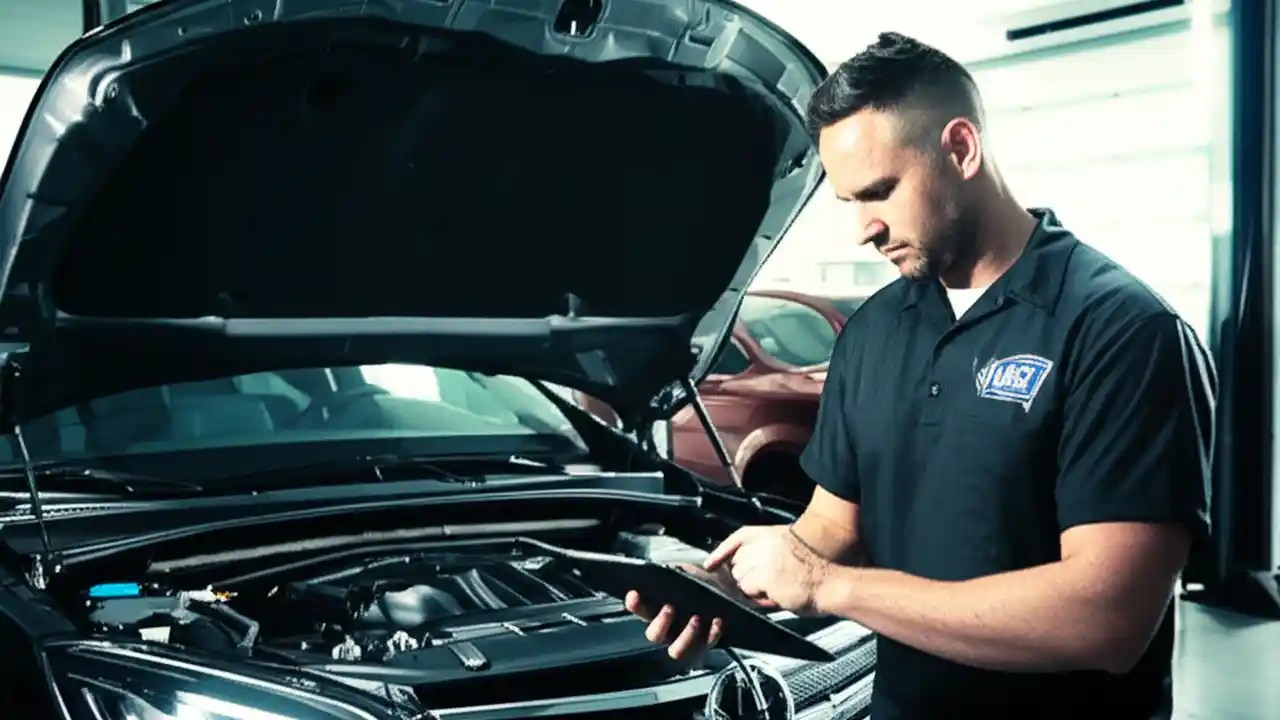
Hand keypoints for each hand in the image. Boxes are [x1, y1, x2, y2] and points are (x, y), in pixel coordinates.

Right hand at [624, 563, 745, 661]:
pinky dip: (711, 634)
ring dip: (685, 635)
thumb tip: (665, 570)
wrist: (731, 589)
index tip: (634, 594)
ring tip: (696, 618)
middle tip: (670, 608)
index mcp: (659, 610)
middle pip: (654, 635)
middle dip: (660, 623)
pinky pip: (706, 645)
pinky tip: (717, 621)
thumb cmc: (704, 581)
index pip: (640, 609)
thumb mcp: (689, 573)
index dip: (634, 604)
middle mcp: (669, 629)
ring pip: (676, 650)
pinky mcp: (706, 644)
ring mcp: (686, 639)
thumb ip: (675, 573)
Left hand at [707, 524, 828, 615]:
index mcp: (770, 534)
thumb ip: (765, 553)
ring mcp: (763, 560)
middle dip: (744, 577)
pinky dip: (758, 597)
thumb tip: (740, 569)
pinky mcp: (764, 577)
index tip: (709, 564)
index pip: (737, 538)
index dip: (722, 552)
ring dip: (751, 588)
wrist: (831, 583)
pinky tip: (776, 594)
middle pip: (736, 563)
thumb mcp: (788, 550)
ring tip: (775, 588)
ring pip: (740, 579)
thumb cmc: (814, 573)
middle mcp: (764, 544)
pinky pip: (748, 591)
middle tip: (765, 584)